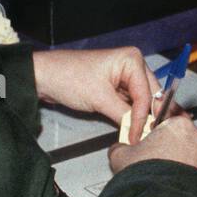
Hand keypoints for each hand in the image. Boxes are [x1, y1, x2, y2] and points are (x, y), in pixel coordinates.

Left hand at [32, 47, 160, 143]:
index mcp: (132, 60)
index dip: (144, 118)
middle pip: (150, 94)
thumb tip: (140, 132)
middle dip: (150, 116)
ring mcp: (125, 75)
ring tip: (144, 135)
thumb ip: (123, 115)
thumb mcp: (99, 99)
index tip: (139, 137)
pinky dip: (132, 115)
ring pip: (142, 100)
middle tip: (152, 136)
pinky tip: (135, 128)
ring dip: (142, 117)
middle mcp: (133, 64)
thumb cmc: (69, 78)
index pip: (146, 94)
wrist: (44, 76)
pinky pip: (130, 102)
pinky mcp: (117, 86)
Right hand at [108, 114, 196, 180]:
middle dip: (173, 148)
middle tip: (158, 162)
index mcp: (179, 125)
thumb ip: (121, 147)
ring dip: (186, 164)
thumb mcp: (121, 157)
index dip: (157, 131)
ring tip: (168, 179)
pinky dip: (194, 180)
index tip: (152, 138)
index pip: (168, 119)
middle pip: (185, 138)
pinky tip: (179, 188)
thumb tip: (119, 149)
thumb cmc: (148, 179)